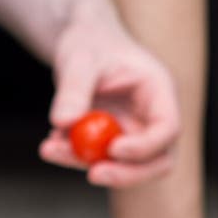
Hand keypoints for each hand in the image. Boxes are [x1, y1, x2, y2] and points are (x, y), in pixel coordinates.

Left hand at [39, 21, 179, 186]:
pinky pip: (96, 161)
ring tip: (50, 147)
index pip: (167, 129)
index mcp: (158, 92)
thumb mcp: (79, 57)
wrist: (81, 46)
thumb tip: (62, 123)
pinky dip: (72, 157)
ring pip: (122, 168)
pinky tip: (51, 141)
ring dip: (86, 164)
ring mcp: (132, 135)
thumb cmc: (89, 42)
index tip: (113, 149)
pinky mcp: (109, 145)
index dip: (145, 146)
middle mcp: (151, 119)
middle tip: (92, 175)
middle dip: (126, 175)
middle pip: (157, 162)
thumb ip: (73, 88)